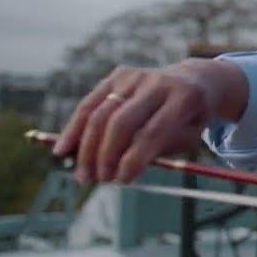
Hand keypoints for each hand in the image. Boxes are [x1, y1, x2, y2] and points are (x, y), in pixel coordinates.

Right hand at [53, 60, 240, 185]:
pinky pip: (90, 104)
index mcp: (184, 98)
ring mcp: (135, 76)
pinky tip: (62, 150)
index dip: (134, 158)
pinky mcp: (117, 75)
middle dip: (106, 155)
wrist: (194, 80)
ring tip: (82, 175)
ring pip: (100, 113)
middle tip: (98, 181)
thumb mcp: (188, 136)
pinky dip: (74, 129)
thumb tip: (119, 171)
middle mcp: (158, 82)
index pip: (153, 131)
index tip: (122, 180)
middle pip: (121, 121)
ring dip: (86, 148)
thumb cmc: (190, 118)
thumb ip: (158, 151)